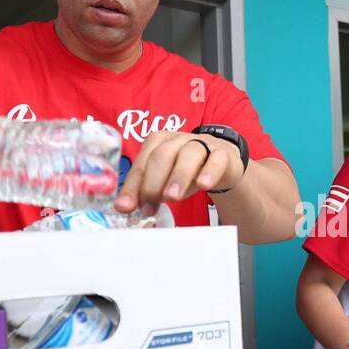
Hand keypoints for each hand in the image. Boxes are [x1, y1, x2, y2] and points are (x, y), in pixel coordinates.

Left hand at [114, 131, 242, 214]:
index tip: (125, 207)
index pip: (141, 163)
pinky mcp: (223, 153)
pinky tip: (203, 185)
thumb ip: (146, 192)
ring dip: (179, 176)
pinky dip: (209, 171)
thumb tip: (125, 207)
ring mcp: (202, 144)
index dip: (133, 186)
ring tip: (172, 197)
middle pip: (162, 156)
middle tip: (149, 206)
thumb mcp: (165, 182)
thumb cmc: (188, 172)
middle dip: (153, 182)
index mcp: (158, 143)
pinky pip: (216, 159)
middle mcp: (178, 140)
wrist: (222, 164)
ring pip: (189, 155)